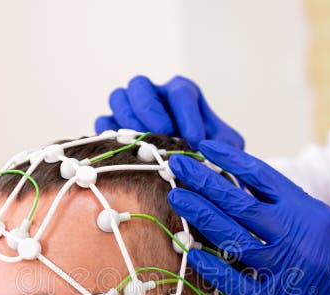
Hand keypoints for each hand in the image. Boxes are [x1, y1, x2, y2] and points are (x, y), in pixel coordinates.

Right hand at [95, 75, 243, 148]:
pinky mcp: (114, 129)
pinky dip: (110, 133)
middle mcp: (154, 96)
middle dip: (150, 109)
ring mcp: (131, 110)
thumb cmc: (209, 153)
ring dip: (128, 119)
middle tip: (163, 132)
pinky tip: (125, 151)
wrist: (191, 172)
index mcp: (182, 94)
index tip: (195, 139)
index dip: (187, 114)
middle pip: (140, 85)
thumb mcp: (226, 146)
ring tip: (142, 142)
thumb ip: (224, 144)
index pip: (181, 92)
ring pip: (118, 98)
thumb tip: (211, 150)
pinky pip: (103, 122)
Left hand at [167, 141, 329, 294]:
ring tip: (178, 197)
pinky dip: (212, 266)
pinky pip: (235, 280)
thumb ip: (286, 205)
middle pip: (237, 201)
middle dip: (202, 181)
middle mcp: (294, 234)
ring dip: (200, 215)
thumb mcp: (323, 220)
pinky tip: (191, 250)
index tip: (204, 147)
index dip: (228, 159)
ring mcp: (284, 266)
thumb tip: (242, 184)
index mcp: (307, 209)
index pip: (260, 175)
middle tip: (176, 166)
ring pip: (231, 236)